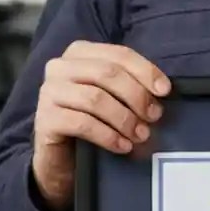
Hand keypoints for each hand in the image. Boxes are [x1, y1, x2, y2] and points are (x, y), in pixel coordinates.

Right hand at [31, 40, 170, 210]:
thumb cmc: (91, 120)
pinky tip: (123, 146)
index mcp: (79, 53)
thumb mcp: (111, 96)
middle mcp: (60, 67)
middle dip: (136, 96)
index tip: (165, 91)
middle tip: (154, 116)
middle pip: (107, 73)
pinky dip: (108, 136)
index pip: (118, 54)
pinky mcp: (45, 119)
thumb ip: (130, 85)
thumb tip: (161, 89)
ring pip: (95, 99)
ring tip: (141, 135)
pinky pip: (82, 124)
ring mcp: (49, 92)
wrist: (59, 158)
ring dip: (124, 118)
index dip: (145, 71)